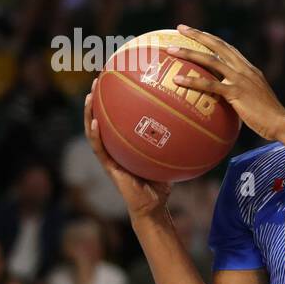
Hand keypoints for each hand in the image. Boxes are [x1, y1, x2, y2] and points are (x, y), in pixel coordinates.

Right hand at [84, 83, 171, 219]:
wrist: (153, 206)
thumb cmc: (162, 182)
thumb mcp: (169, 155)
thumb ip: (176, 139)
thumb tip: (195, 118)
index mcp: (126, 142)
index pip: (118, 116)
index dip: (116, 98)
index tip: (118, 78)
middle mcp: (115, 146)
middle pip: (103, 117)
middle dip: (99, 97)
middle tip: (99, 78)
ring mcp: (109, 156)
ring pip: (94, 130)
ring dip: (89, 113)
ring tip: (89, 96)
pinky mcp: (109, 167)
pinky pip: (99, 149)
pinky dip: (95, 136)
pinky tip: (95, 123)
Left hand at [167, 25, 284, 141]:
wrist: (281, 122)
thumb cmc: (268, 116)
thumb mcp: (255, 97)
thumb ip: (241, 91)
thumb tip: (224, 97)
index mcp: (248, 68)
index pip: (227, 47)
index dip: (211, 38)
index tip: (196, 32)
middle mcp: (243, 69)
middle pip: (217, 46)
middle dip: (198, 35)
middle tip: (180, 28)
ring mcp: (240, 79)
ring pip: (210, 61)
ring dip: (189, 53)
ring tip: (171, 50)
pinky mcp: (236, 93)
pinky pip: (210, 85)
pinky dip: (192, 81)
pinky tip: (177, 80)